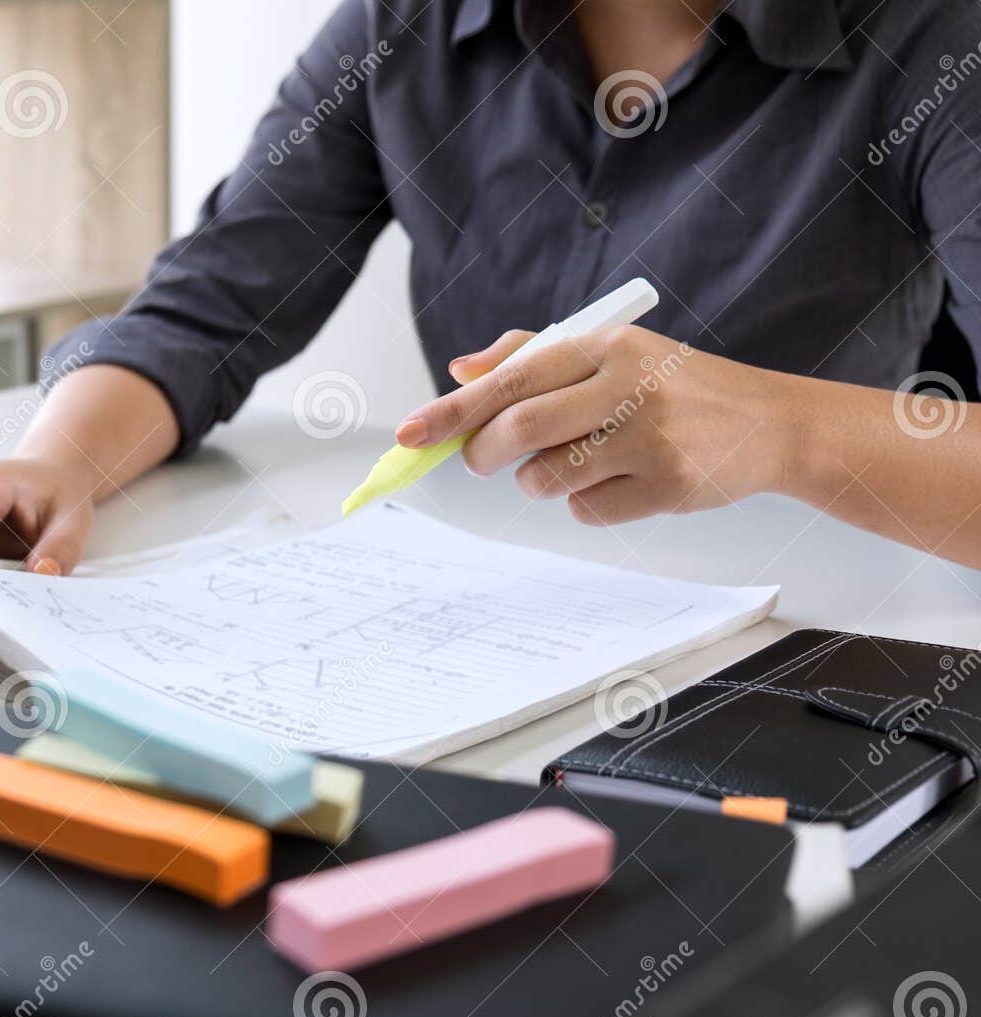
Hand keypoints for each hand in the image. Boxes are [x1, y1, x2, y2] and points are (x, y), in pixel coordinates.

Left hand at [395, 325, 793, 524]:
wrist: (770, 422)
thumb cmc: (674, 388)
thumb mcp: (612, 353)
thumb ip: (532, 356)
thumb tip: (459, 372)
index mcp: (607, 345)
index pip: (512, 377)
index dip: (452, 410)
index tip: (407, 434)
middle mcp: (629, 385)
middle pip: (520, 428)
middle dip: (483, 453)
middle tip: (480, 460)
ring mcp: (651, 437)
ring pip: (547, 476)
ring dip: (538, 482)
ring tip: (573, 463)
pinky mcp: (669, 485)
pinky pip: (587, 510)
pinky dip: (584, 504)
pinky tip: (619, 482)